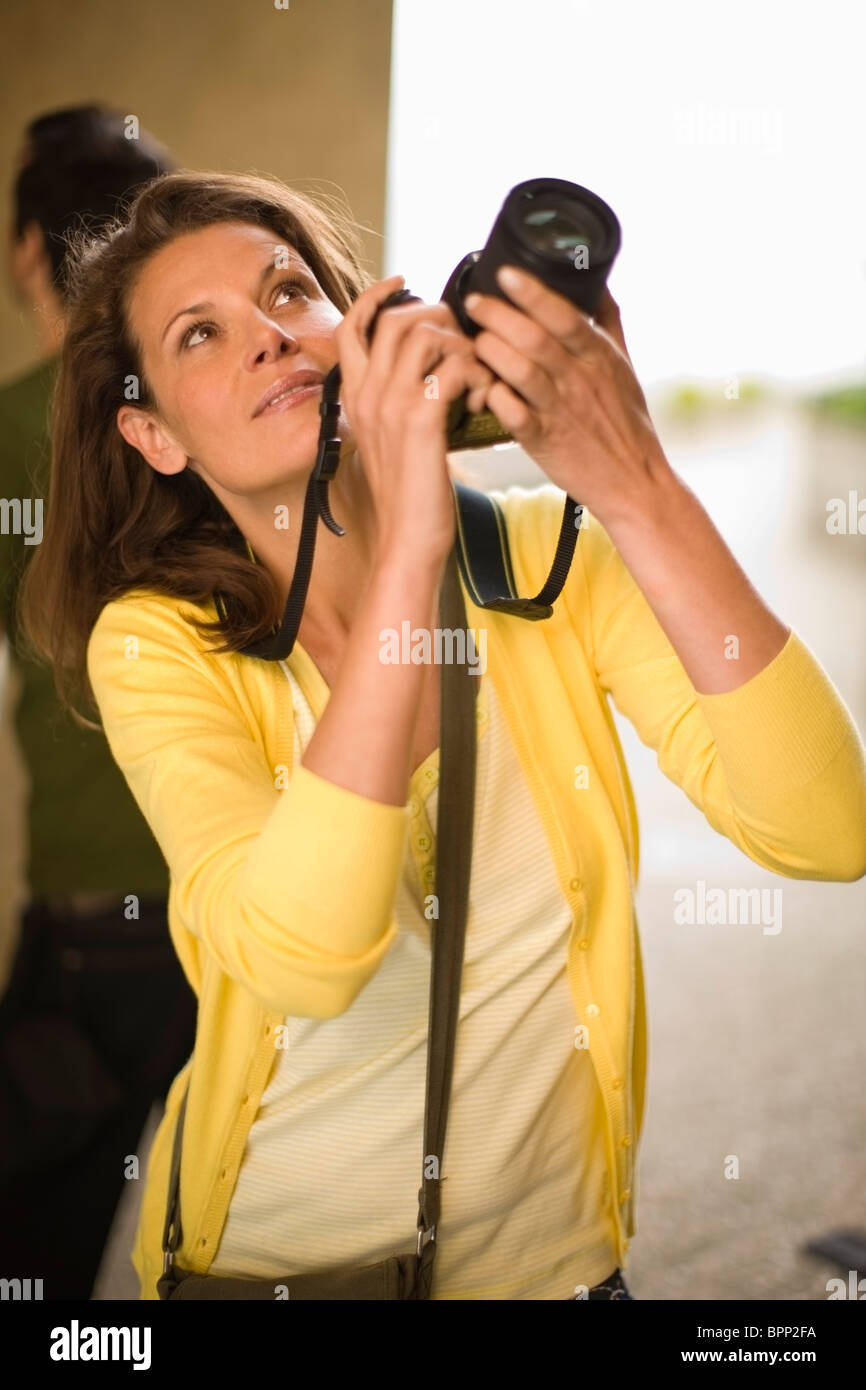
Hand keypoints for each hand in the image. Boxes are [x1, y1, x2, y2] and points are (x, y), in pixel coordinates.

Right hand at [335, 275, 495, 562]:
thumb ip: (397, 403)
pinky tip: (484, 399)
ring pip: (426, 334)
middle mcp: (368, 393)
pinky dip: (478, 374)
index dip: (377, 296)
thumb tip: (426, 374)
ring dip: (463, 345)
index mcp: (357, 397)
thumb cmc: (409, 498)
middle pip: (395, 318)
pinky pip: (454, 366)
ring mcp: (390, 404)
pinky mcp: (421, 419)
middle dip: (438, 316)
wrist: (406, 541)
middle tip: (464, 339)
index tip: (404, 283)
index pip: (352, 326)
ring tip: (478, 375)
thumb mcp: (391, 441)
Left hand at [463, 266, 670, 525]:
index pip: (564, 314)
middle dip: (497, 315)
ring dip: (490, 352)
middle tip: (472, 303)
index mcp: (599, 356)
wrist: (634, 481)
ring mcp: (561, 411)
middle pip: (534, 338)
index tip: (504, 273)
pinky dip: (495, 398)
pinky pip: (513, 414)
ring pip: (520, 371)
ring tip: (473, 341)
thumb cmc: (626, 422)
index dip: (532, 292)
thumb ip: (608, 322)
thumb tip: (597, 282)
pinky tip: (482, 388)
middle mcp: (580, 379)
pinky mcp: (544, 441)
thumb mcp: (625, 365)